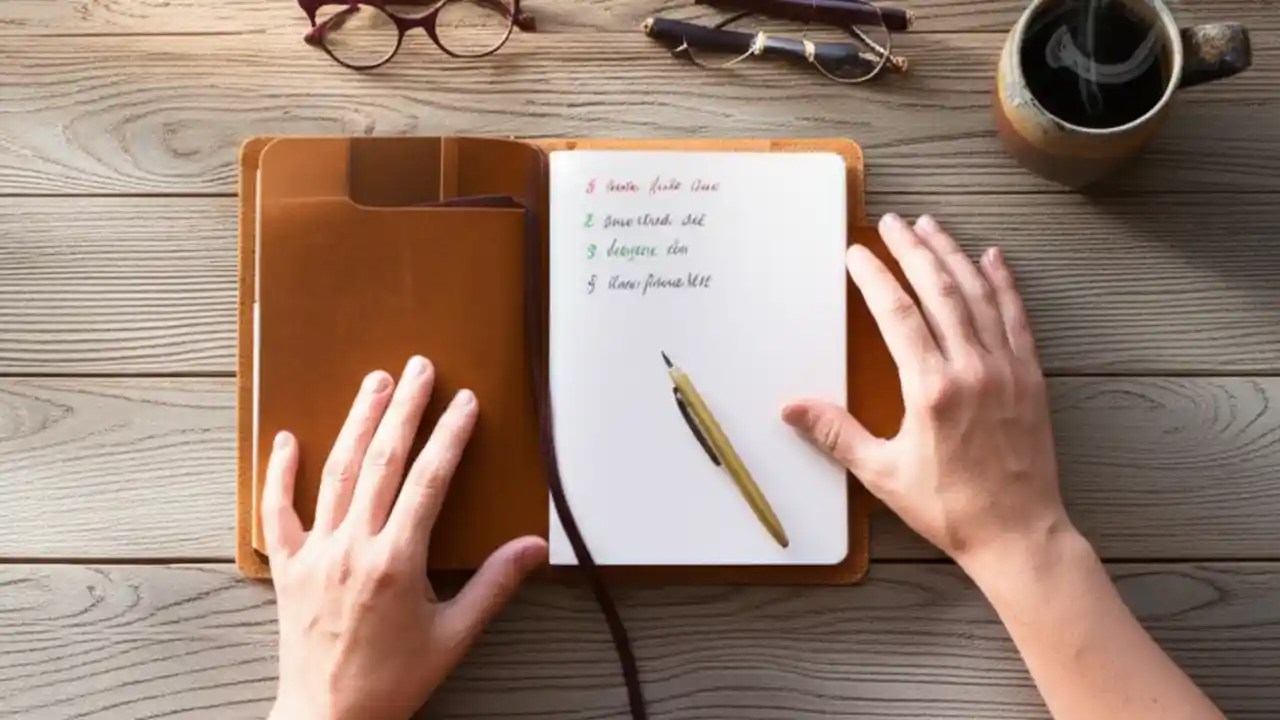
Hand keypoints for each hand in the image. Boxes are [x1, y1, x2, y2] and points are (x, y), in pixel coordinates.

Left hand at [263, 356, 547, 719]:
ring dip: (357, 423)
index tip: (464, 401)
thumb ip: (493, 585)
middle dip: (404, 409)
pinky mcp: (287, 567)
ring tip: (374, 382)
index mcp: (397, 561)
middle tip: (419, 367)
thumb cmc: (394, 681)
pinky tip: (289, 438)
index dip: (449, 436)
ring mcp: (315, 554)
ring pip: (336, 473)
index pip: (428, 481)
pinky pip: (276, 511)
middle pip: (381, 461)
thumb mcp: (454, 636)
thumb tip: (533, 547)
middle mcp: (353, 547)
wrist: (329, 718)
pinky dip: (280, 473)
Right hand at [783, 214, 1071, 573]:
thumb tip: (791, 409)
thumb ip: (838, 434)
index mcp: (931, 389)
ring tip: (931, 226)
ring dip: (952, 255)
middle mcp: (971, 368)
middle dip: (912, 250)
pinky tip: (992, 259)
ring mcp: (1006, 369)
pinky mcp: (1030, 377)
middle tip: (892, 223)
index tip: (857, 254)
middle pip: (938, 291)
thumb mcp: (883, 474)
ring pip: (977, 295)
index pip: (896, 313)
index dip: (874, 276)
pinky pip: (1016, 317)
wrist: (1018, 533)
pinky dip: (1003, 283)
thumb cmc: (950, 508)